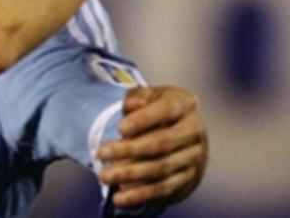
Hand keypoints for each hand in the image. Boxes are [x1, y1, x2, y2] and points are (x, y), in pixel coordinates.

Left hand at [96, 86, 207, 207]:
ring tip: (104, 176)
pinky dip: (141, 195)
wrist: (178, 132)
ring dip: (130, 174)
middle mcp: (194, 131)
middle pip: (161, 143)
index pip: (167, 110)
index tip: (119, 128)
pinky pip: (164, 188)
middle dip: (129, 150)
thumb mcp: (145, 96)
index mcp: (185, 103)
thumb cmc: (154, 108)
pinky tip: (119, 198)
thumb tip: (130, 104)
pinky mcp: (187, 177)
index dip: (143, 120)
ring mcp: (194, 156)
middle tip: (99, 153)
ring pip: (161, 168)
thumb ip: (137, 98)